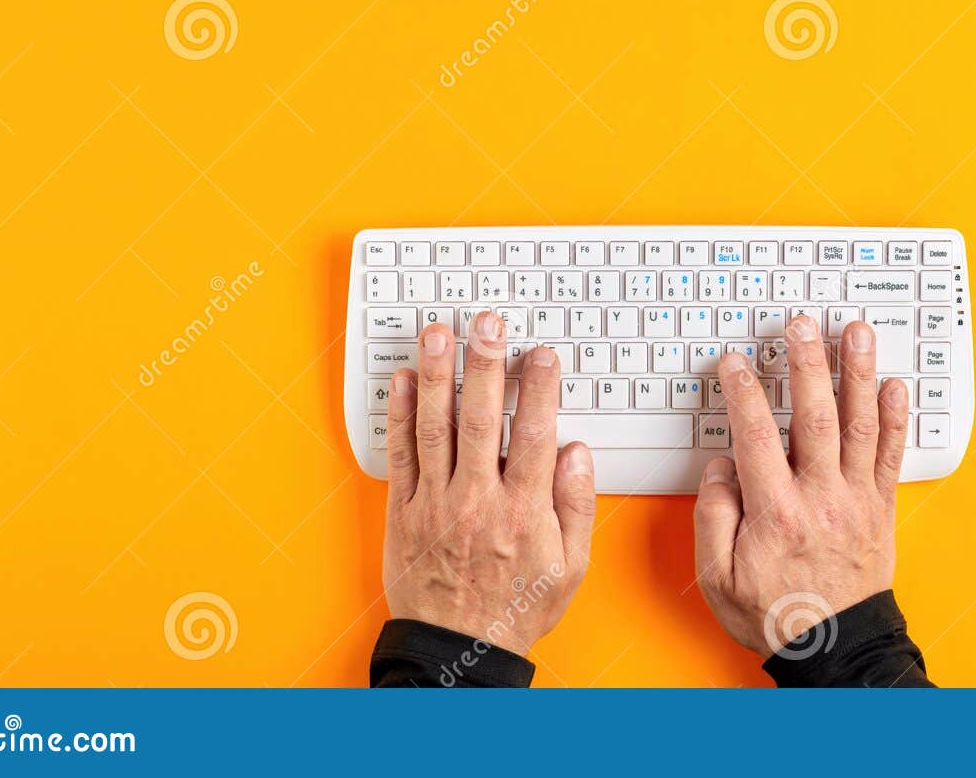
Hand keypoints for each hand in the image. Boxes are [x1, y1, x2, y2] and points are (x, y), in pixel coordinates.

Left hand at [382, 312, 594, 656]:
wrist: (458, 652)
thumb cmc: (516, 608)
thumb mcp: (571, 568)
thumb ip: (576, 505)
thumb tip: (575, 451)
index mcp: (524, 512)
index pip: (534, 435)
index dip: (539, 388)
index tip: (541, 354)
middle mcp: (478, 502)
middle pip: (480, 420)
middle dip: (485, 364)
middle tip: (486, 323)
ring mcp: (436, 505)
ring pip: (436, 428)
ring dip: (437, 375)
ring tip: (439, 333)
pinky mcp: (404, 513)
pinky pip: (401, 456)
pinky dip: (400, 415)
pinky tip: (405, 380)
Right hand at [693, 316, 909, 656]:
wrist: (834, 649)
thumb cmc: (774, 613)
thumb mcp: (718, 578)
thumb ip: (714, 517)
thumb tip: (721, 468)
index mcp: (776, 513)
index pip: (756, 437)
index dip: (744, 393)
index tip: (735, 363)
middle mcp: (820, 499)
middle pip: (815, 418)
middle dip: (808, 364)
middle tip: (801, 325)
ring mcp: (856, 501)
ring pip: (859, 426)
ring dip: (858, 374)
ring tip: (855, 333)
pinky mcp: (880, 507)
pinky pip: (890, 456)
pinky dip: (895, 418)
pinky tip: (894, 385)